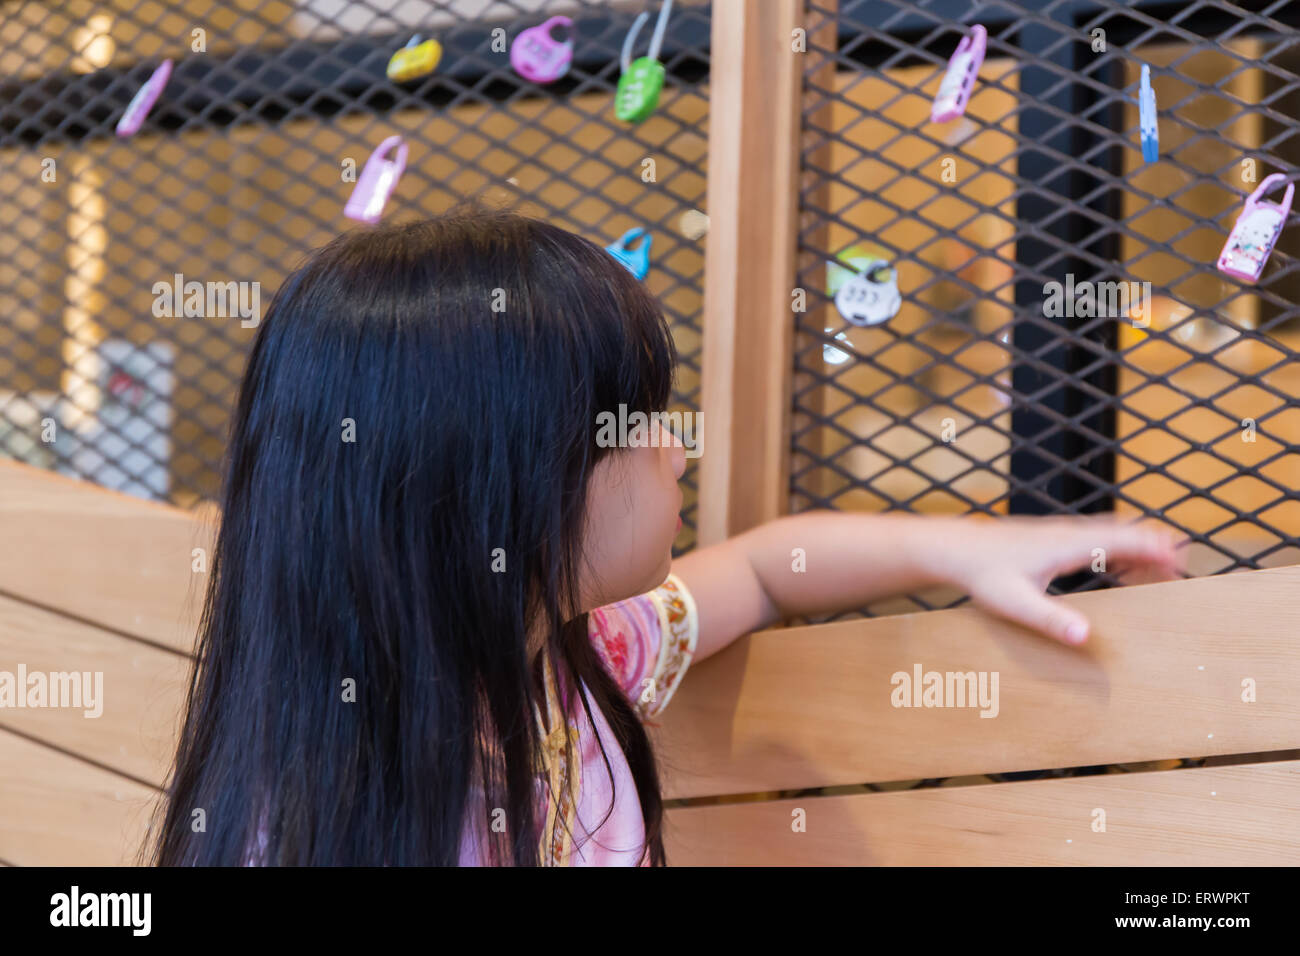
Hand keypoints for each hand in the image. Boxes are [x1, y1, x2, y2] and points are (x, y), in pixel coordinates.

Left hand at [935, 516, 1183, 645]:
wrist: (954, 549)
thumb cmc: (982, 574)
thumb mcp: (1015, 603)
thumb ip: (1051, 620)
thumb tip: (1087, 637)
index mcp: (1068, 545)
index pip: (1123, 540)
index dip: (1155, 548)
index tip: (1181, 561)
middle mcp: (1070, 533)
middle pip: (1125, 533)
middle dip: (1156, 547)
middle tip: (1183, 570)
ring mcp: (1062, 532)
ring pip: (1113, 533)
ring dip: (1139, 548)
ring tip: (1164, 571)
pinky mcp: (1054, 538)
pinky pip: (1098, 538)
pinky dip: (1119, 550)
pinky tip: (1124, 570)